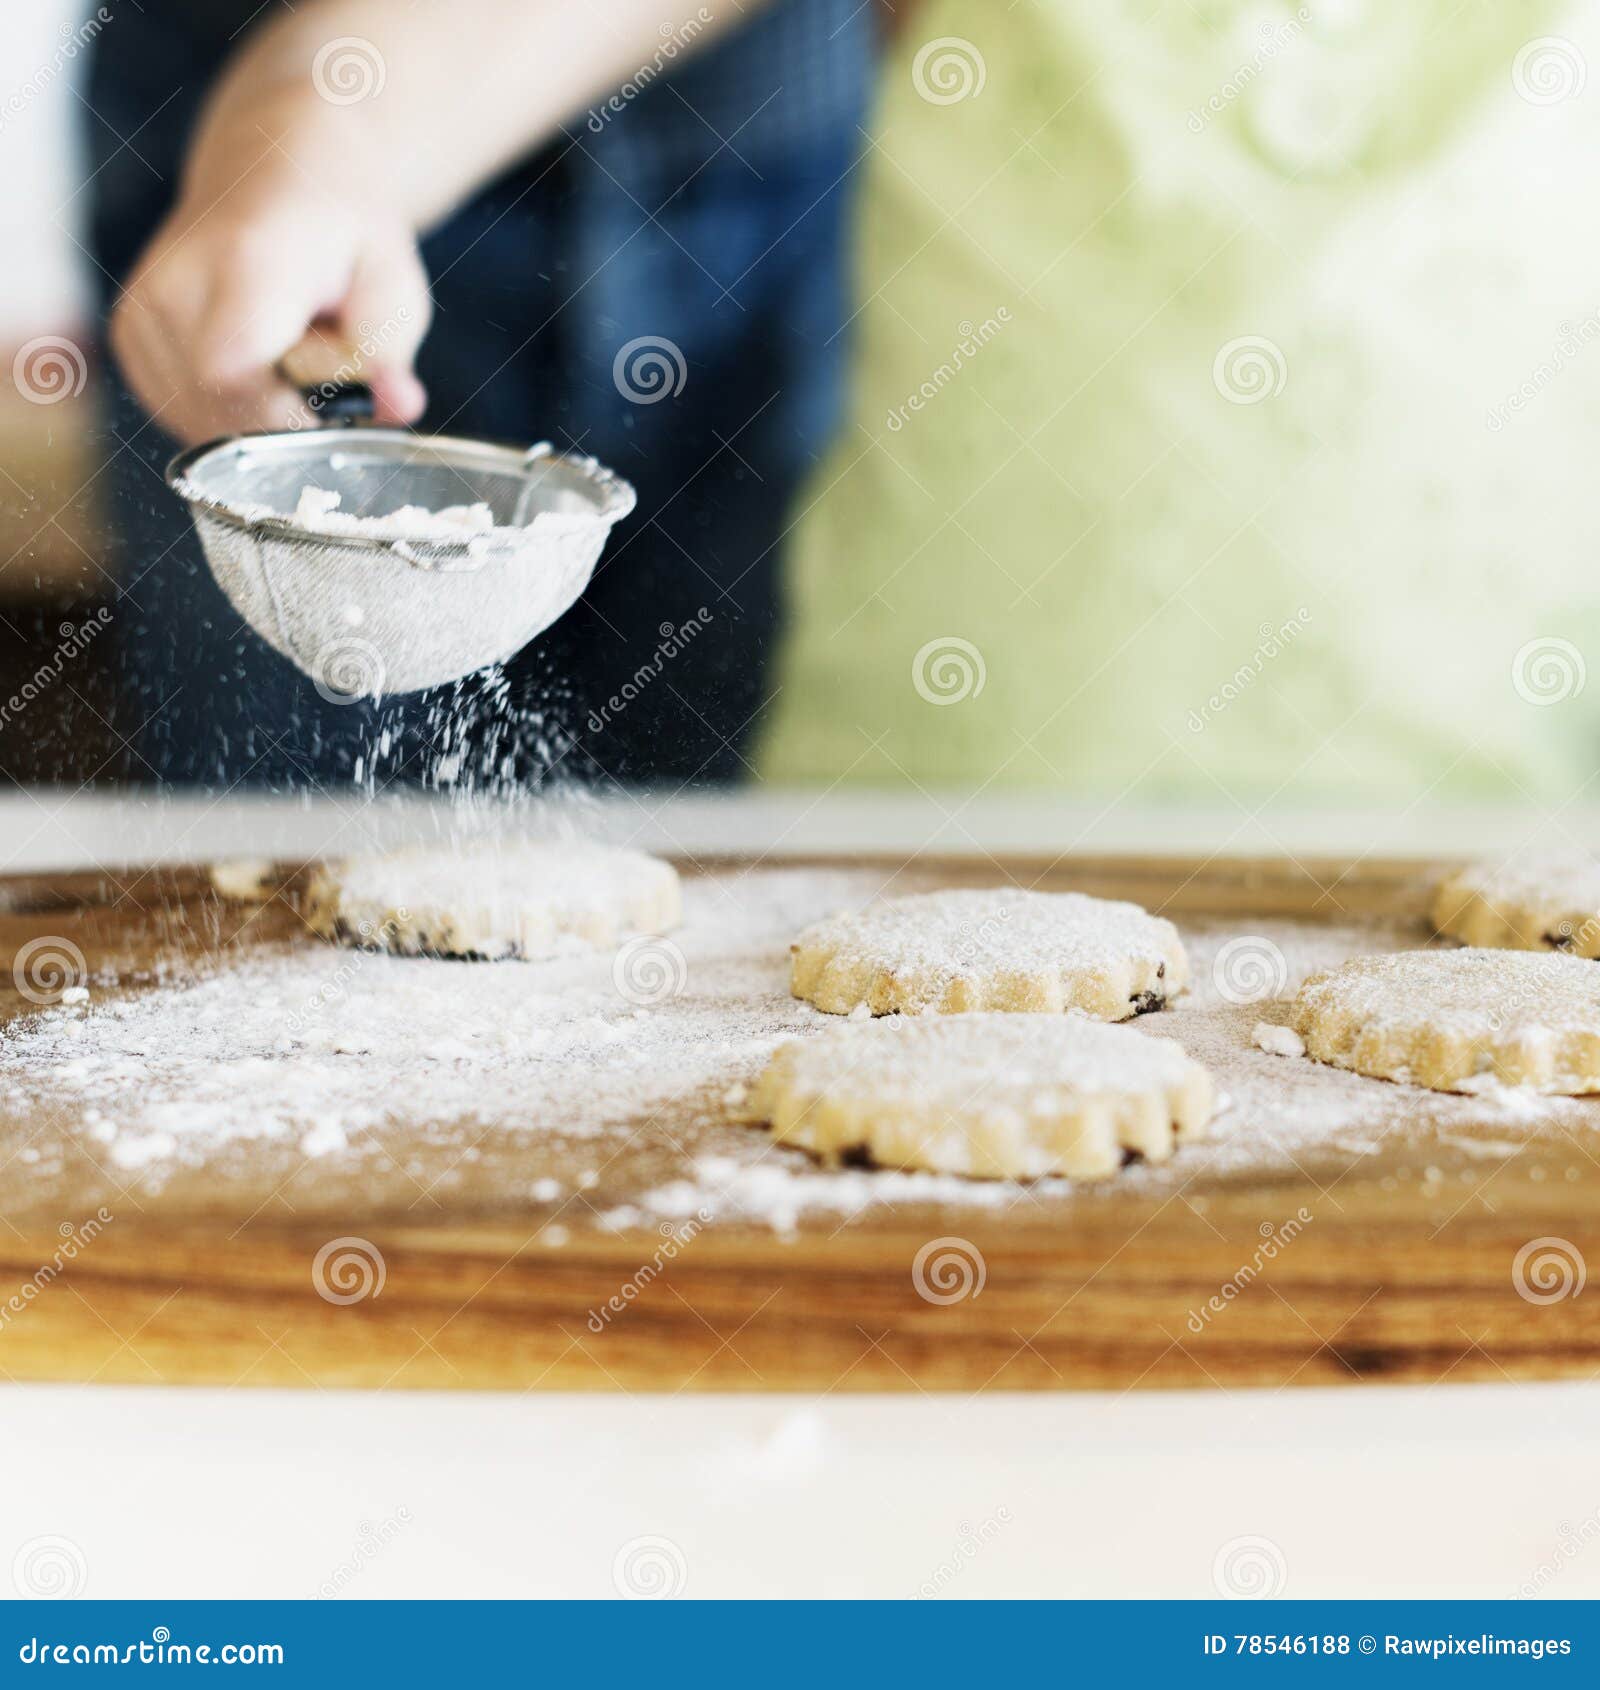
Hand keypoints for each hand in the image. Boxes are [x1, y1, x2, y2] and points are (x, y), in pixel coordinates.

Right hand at [110, 187, 431, 444]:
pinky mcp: (129, 341)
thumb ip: (389, 352)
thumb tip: (400, 406)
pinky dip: (228, 411)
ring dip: (256, 418)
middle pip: (217, 409)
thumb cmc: (339, 238)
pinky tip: (254, 368)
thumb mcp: (390, 284)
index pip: (231, 373)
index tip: (331, 412)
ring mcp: (141, 314)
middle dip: (282, 421)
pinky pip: (185, 414)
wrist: (274, 180)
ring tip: (283, 362)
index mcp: (242, 260)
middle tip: (318, 379)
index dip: (283, 418)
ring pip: (200, 421)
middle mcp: (172, 283)